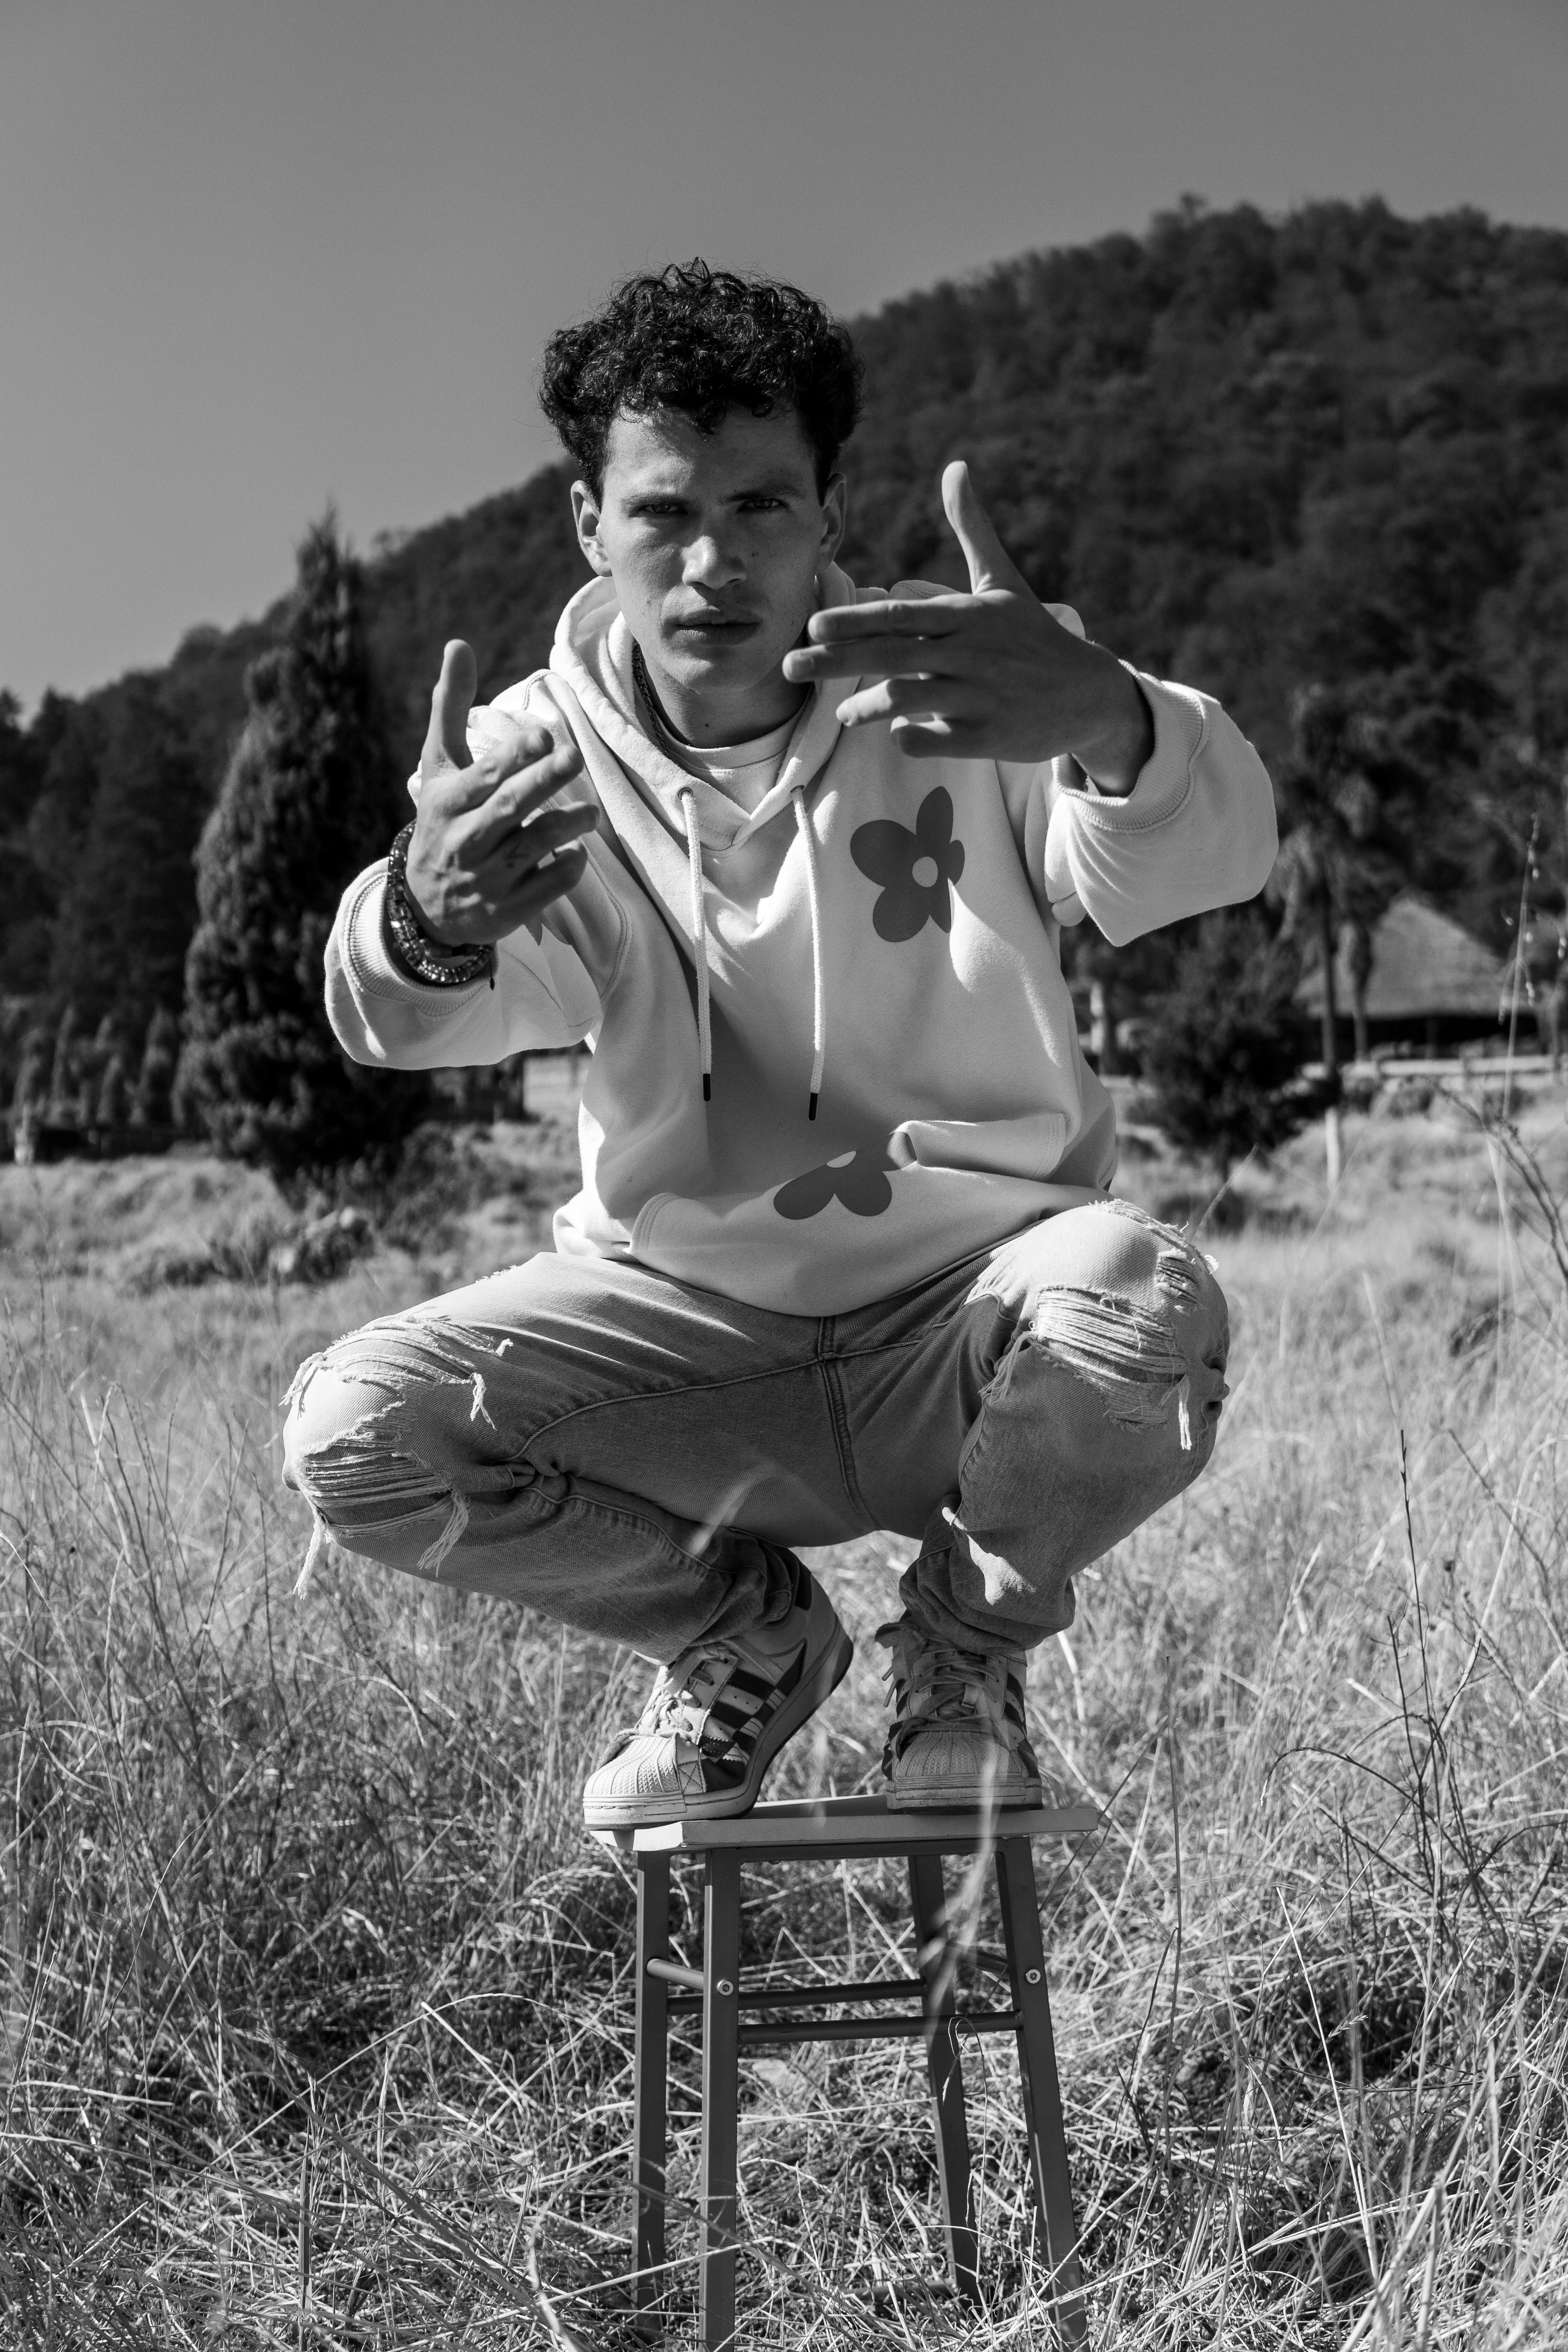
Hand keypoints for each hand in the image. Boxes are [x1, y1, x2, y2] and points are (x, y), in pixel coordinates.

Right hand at [404, 641, 596, 944]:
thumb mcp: (439, 765)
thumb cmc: (443, 819)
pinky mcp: (508, 911)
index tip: (542, 736)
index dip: (513, 757)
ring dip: (563, 827)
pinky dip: (564, 870)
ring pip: (531, 849)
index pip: (483, 777)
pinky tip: (576, 852)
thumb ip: (450, 707)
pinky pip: (545, 889)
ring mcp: (487, 879)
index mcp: (448, 803)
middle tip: (575, 756)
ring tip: (591, 812)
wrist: (428, 907)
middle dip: (542, 782)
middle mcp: (465, 841)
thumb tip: (459, 644)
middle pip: (508, 809)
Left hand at [782, 460, 1152, 792]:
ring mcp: (979, 696)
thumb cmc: (1033, 636)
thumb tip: (955, 465)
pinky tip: (897, 734)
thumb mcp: (1003, 580)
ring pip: (906, 701)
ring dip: (867, 707)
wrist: (1089, 693)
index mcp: (968, 615)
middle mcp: (970, 653)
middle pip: (889, 656)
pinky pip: (931, 740)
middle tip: (790, 666)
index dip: (853, 620)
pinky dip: (908, 737)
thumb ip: (972, 527)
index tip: (811, 623)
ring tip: (843, 711)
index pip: (899, 616)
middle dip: (834, 661)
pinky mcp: (989, 737)